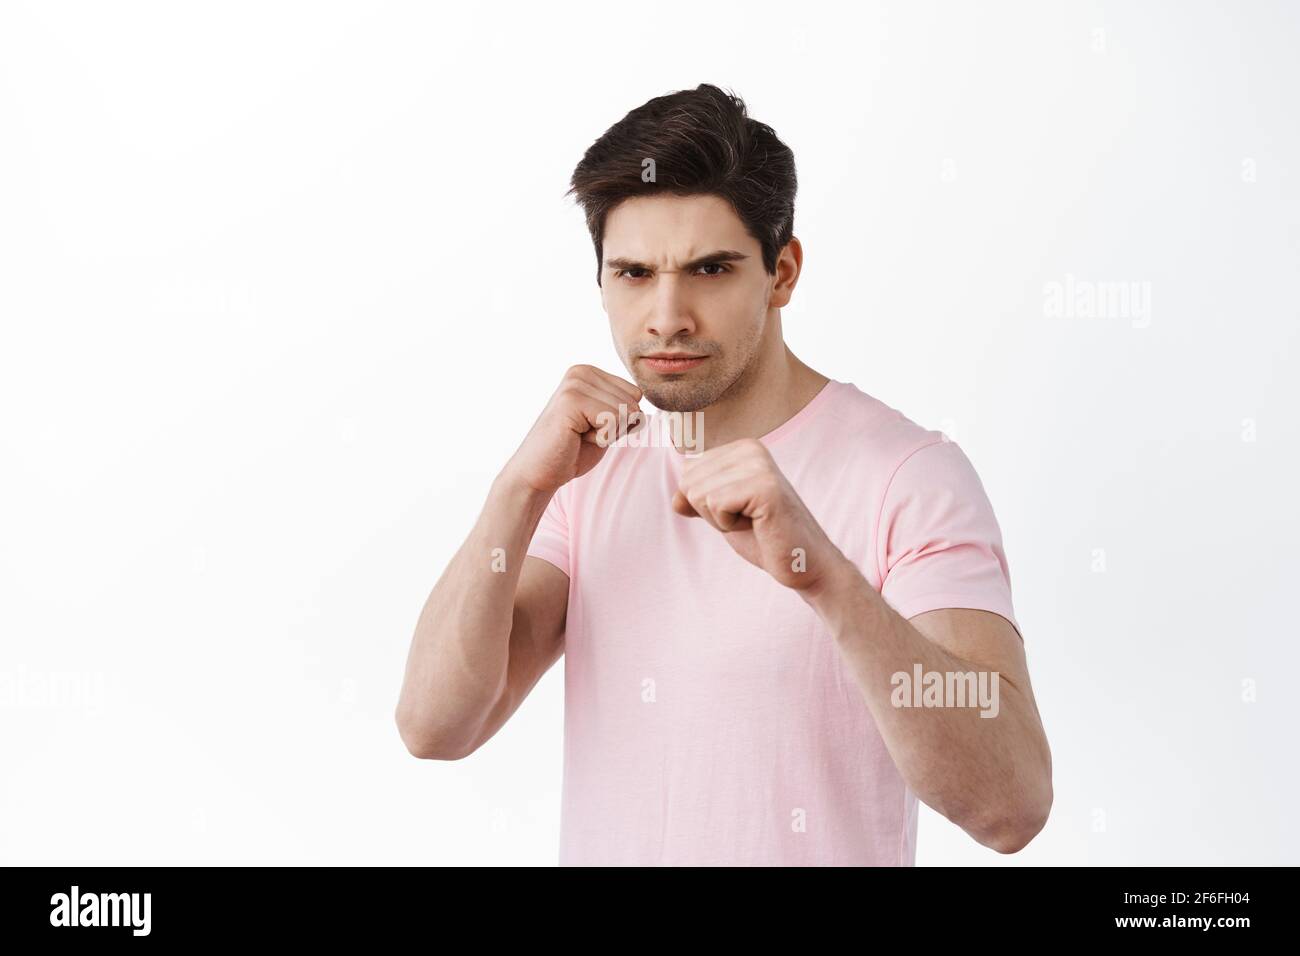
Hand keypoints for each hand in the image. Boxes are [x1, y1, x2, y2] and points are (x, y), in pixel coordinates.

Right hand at [501, 364, 644, 495]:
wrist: (540, 473)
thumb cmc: (573, 451)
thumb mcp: (606, 424)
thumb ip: (624, 407)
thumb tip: (644, 400)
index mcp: (589, 373)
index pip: (636, 394)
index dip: (621, 420)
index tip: (592, 427)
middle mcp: (581, 371)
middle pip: (634, 402)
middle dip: (616, 427)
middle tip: (583, 434)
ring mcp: (575, 383)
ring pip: (626, 411)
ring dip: (607, 433)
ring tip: (578, 435)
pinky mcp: (571, 399)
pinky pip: (614, 420)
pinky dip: (601, 438)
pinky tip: (576, 437)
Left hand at [670, 438, 847, 592]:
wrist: (804, 563)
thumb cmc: (764, 538)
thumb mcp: (722, 514)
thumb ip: (698, 500)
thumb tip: (676, 500)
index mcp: (742, 448)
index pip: (687, 471)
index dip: (705, 503)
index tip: (740, 511)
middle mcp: (751, 448)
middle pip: (688, 481)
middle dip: (710, 511)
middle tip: (747, 519)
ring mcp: (759, 465)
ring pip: (697, 493)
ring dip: (720, 520)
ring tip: (753, 522)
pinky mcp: (764, 486)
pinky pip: (715, 504)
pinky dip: (728, 525)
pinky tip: (758, 525)